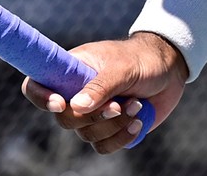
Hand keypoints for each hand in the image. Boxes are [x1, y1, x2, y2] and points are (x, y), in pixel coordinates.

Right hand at [21, 32, 188, 153]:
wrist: (169, 70)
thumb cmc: (142, 60)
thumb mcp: (122, 67)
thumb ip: (100, 86)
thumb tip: (75, 107)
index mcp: (70, 71)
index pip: (36, 85)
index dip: (41, 97)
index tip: (62, 104)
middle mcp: (76, 94)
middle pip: (63, 119)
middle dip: (93, 116)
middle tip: (118, 104)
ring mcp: (92, 114)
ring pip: (86, 135)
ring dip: (114, 125)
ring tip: (136, 105)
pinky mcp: (109, 129)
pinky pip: (104, 146)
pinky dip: (122, 138)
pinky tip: (139, 121)